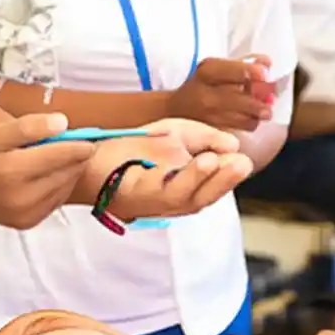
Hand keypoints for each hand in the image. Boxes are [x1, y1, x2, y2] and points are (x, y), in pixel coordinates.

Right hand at [0, 114, 94, 227]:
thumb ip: (27, 127)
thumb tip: (63, 123)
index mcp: (12, 171)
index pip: (64, 155)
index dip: (81, 142)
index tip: (89, 133)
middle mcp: (21, 197)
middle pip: (69, 172)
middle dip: (75, 155)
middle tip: (71, 140)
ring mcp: (25, 214)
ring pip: (66, 186)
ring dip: (68, 170)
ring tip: (56, 154)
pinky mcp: (26, 222)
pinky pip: (56, 200)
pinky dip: (57, 185)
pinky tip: (45, 173)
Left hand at [96, 118, 254, 221]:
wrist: (92, 154)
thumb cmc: (135, 147)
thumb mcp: (177, 134)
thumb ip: (207, 137)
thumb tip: (234, 146)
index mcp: (189, 187)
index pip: (216, 185)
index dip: (230, 175)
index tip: (243, 159)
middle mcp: (175, 200)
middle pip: (205, 197)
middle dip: (225, 181)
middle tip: (242, 163)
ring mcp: (156, 200)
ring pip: (186, 197)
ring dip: (203, 179)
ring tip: (213, 161)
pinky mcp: (138, 196)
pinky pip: (164, 190)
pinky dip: (182, 178)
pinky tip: (195, 161)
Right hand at [167, 56, 272, 131]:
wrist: (174, 109)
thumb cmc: (200, 84)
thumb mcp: (216, 68)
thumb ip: (243, 64)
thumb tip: (268, 63)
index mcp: (208, 71)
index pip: (234, 71)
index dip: (253, 72)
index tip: (266, 75)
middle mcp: (207, 93)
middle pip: (242, 100)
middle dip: (261, 103)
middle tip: (270, 101)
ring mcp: (209, 115)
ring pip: (244, 119)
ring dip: (258, 115)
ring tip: (263, 111)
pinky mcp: (213, 130)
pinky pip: (239, 128)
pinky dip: (249, 123)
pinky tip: (250, 118)